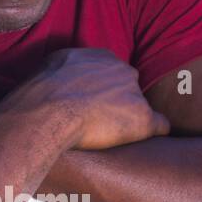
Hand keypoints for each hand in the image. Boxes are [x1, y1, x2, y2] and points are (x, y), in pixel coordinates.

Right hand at [19, 48, 169, 150]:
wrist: (47, 112)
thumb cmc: (40, 94)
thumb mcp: (51, 67)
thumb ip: (65, 69)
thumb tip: (58, 79)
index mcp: (102, 57)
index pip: (112, 72)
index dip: (103, 91)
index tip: (93, 104)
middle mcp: (123, 70)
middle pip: (129, 87)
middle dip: (119, 103)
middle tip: (100, 122)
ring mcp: (135, 94)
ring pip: (141, 108)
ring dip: (130, 121)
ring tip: (110, 138)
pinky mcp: (142, 118)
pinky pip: (161, 125)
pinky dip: (155, 133)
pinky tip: (145, 144)